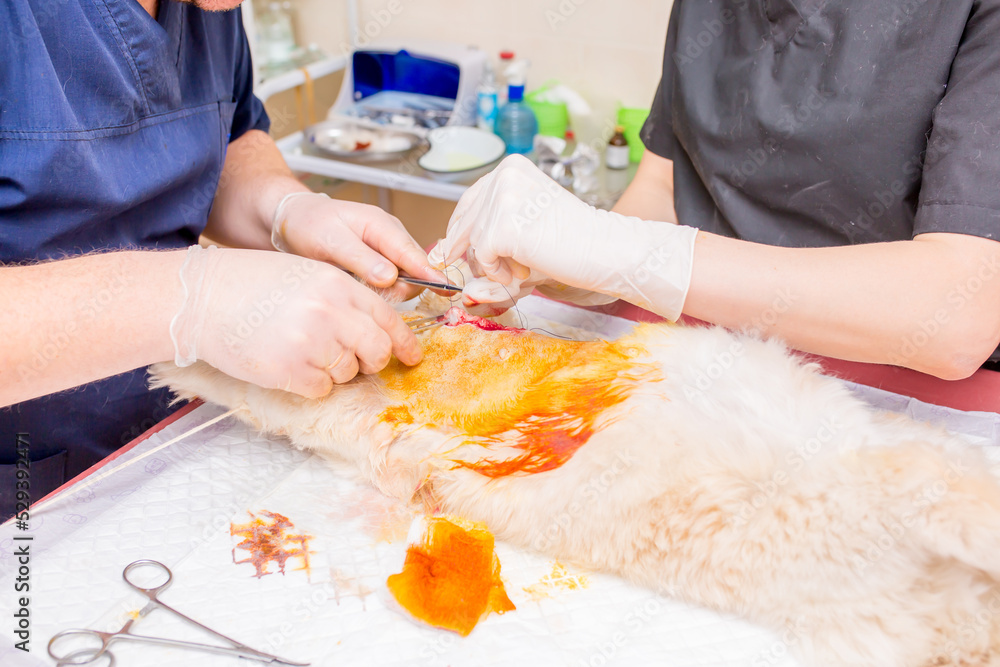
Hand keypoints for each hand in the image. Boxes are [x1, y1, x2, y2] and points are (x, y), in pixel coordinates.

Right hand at [170, 246, 421, 396]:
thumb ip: (343, 298)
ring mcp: (312, 342)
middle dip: (372, 361)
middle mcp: (331, 312)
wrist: (202, 298)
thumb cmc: (251, 284)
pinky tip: (287, 363)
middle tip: (356, 361)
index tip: (412, 356)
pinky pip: (321, 389)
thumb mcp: (306, 274)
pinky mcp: (291, 370)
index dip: (403, 342)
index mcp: (339, 285)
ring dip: (332, 370)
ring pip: (348, 373)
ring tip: (300, 349)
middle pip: (377, 351)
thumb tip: (376, 330)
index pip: (388, 318)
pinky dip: (309, 384)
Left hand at [271, 192, 447, 300]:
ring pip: (403, 278)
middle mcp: (390, 237)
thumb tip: (390, 276)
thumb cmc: (310, 224)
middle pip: (413, 269)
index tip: (444, 288)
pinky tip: (359, 286)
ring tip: (355, 284)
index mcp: (381, 225)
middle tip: (368, 292)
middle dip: (399, 288)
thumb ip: (361, 259)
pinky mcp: (380, 263)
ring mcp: (386, 250)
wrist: (294, 221)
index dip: (429, 272)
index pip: (412, 253)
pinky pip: (390, 282)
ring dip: (386, 291)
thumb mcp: (330, 240)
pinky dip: (380, 290)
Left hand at [430, 154, 698, 319]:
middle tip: (495, 271)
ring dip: (493, 264)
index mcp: (511, 168)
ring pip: (473, 243)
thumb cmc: (572, 245)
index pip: (470, 202)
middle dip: (470, 253)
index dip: (461, 233)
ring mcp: (503, 196)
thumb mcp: (523, 236)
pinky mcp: (504, 222)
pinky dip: (499, 272)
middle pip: (465, 223)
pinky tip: (526, 269)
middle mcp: (504, 174)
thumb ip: (487, 245)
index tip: (451, 253)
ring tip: (526, 266)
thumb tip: (446, 265)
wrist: (606, 251)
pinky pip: (482, 257)